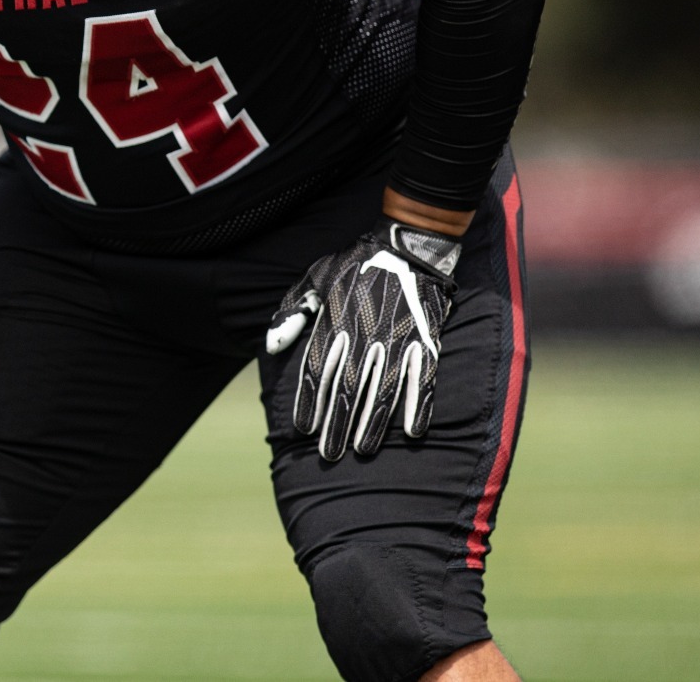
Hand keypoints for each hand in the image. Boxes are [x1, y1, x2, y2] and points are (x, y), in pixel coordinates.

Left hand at [265, 221, 461, 460]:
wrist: (407, 246)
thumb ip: (292, 312)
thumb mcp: (315, 279)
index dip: (310, 402)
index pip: (318, 370)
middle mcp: (365, 333)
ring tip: (363, 449)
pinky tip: (413, 432)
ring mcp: (398, 338)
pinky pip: (424, 378)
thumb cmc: (355, 265)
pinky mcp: (426, 340)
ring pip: (383, 390)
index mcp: (336, 321)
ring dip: (373, 423)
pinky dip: (420, 405)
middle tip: (329, 454)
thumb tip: (272, 346)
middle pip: (347, 388)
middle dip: (337, 423)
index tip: (304, 429)